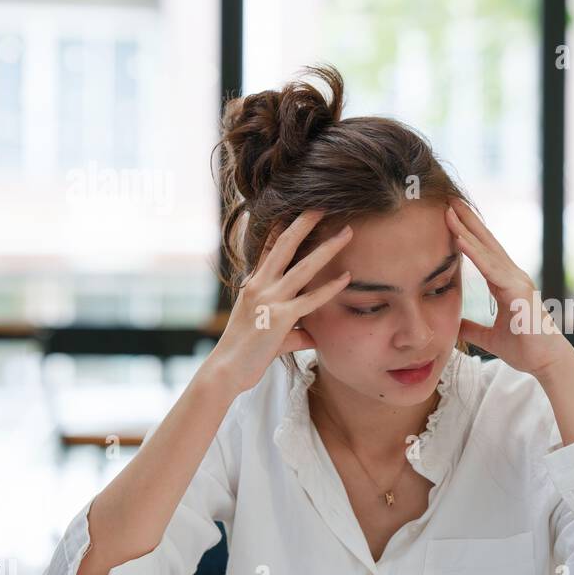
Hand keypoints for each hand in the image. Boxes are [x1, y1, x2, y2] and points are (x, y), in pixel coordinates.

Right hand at [206, 209, 353, 394]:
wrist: (226, 370)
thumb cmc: (246, 353)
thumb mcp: (270, 333)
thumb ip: (294, 329)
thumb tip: (313, 334)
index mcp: (254, 284)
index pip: (268, 249)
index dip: (282, 227)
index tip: (295, 208)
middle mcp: (260, 285)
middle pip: (285, 246)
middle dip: (305, 223)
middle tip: (323, 204)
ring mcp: (269, 299)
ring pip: (303, 267)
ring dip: (327, 248)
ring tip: (347, 232)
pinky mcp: (279, 318)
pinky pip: (310, 299)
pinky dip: (330, 288)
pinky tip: (347, 277)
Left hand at [445, 197, 573, 378]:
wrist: (547, 363)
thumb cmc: (525, 349)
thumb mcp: (489, 337)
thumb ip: (472, 328)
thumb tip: (454, 324)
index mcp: (507, 284)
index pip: (484, 253)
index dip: (468, 233)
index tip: (451, 216)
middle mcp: (513, 277)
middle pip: (487, 243)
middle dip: (468, 220)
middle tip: (449, 199)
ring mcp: (517, 281)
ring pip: (487, 251)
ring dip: (467, 229)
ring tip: (449, 211)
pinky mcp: (518, 291)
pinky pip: (491, 268)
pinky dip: (474, 252)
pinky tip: (460, 239)